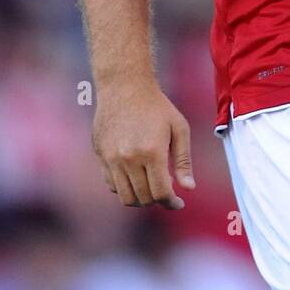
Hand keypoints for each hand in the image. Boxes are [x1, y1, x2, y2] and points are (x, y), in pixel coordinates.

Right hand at [92, 76, 194, 209]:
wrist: (124, 86)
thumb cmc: (157, 106)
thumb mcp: (179, 128)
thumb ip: (184, 160)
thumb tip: (188, 188)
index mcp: (152, 152)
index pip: (161, 192)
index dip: (171, 202)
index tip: (178, 203)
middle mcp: (129, 159)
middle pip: (144, 198)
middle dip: (158, 201)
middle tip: (166, 195)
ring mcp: (112, 159)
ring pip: (125, 197)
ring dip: (140, 199)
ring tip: (151, 190)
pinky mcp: (100, 156)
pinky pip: (111, 184)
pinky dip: (125, 188)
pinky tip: (136, 178)